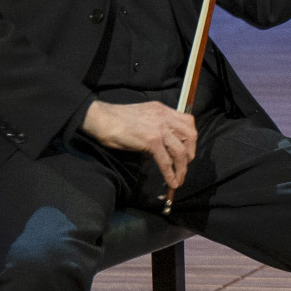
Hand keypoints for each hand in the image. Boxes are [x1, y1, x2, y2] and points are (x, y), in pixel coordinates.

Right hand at [81, 99, 196, 192]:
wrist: (100, 118)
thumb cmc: (116, 120)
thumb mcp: (143, 117)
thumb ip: (155, 126)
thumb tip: (162, 144)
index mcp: (163, 110)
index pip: (188, 121)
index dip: (190, 138)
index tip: (187, 150)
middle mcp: (165, 116)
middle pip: (190, 135)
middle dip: (190, 153)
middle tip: (184, 165)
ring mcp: (159, 128)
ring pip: (180, 150)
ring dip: (182, 168)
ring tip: (179, 179)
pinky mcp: (152, 140)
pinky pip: (166, 160)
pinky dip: (170, 173)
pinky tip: (171, 181)